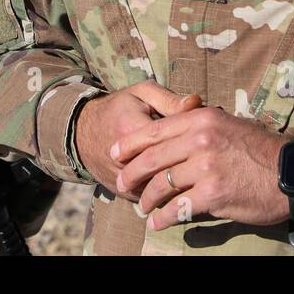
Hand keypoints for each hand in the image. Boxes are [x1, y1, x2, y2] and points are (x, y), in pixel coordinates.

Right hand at [73, 81, 201, 191]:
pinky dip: (172, 194)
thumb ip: (169, 99)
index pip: (172, 140)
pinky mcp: (126, 195)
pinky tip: (185, 184)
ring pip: (164, 189)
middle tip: (211, 159)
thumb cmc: (118, 109)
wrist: (83, 134)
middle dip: (194, 166)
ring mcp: (125, 181)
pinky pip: (155, 199)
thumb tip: (197, 103)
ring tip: (201, 172)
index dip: (195, 138)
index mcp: (133, 130)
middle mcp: (127, 160)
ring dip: (184, 184)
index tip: (209, 136)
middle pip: (171, 169)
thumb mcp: (141, 94)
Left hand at [112, 106, 291, 230]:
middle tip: (120, 184)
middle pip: (152, 158)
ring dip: (147, 199)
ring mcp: (206, 166)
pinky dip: (163, 217)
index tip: (115, 154)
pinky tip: (157, 222)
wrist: (292, 173)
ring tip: (142, 208)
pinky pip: (177, 208)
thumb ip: (197, 127)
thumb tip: (169, 137)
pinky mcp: (213, 194)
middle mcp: (200, 139)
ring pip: (161, 185)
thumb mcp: (226, 124)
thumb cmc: (259, 150)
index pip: (154, 130)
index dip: (130, 144)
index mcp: (201, 118)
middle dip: (131, 174)